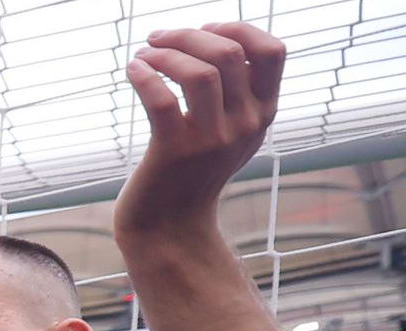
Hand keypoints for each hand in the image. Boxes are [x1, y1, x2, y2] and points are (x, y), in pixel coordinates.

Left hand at [119, 24, 284, 240]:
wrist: (170, 228)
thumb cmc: (193, 173)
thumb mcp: (231, 133)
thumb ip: (237, 93)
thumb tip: (217, 38)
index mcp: (264, 112)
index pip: (272, 51)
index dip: (238, 29)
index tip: (204, 29)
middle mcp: (245, 124)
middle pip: (229, 53)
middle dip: (188, 35)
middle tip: (158, 38)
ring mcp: (212, 139)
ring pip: (199, 72)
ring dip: (165, 52)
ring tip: (144, 54)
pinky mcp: (174, 152)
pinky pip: (162, 98)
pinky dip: (144, 75)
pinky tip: (133, 70)